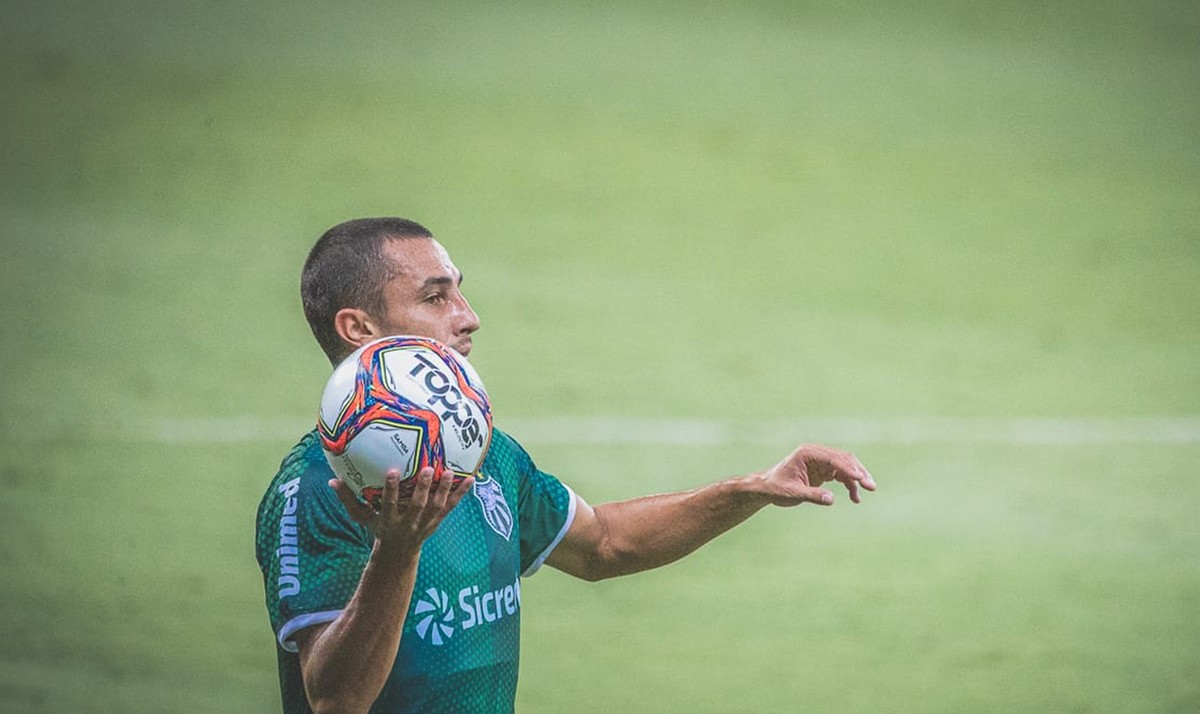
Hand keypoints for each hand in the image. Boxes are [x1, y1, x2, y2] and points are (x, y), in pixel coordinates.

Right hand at [330, 467, 474, 550]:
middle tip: (428, 468)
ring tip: (450, 472)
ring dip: (444, 490)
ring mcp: (426, 524)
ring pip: (437, 507)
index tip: (393, 470)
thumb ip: (348, 499)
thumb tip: (332, 480)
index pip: (390, 504)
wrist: (398, 554)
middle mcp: (409, 523)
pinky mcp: (438, 521)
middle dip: (423, 488)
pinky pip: (451, 507)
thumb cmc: (378, 529)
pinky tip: (471, 478)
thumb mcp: (362, 518)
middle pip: (418, 506)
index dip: (392, 489)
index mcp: (390, 521)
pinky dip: (461, 494)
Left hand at [758, 444, 875, 506]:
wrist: (767, 488)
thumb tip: (831, 499)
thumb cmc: (777, 488)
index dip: (848, 468)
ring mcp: (820, 460)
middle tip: (870, 486)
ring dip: (857, 478)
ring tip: (866, 492)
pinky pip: (841, 474)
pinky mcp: (822, 469)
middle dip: (858, 472)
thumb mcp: (793, 494)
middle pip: (843, 459)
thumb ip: (812, 495)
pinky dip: (849, 484)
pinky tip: (855, 497)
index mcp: (808, 453)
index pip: (833, 459)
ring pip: (845, 465)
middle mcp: (816, 453)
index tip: (860, 479)